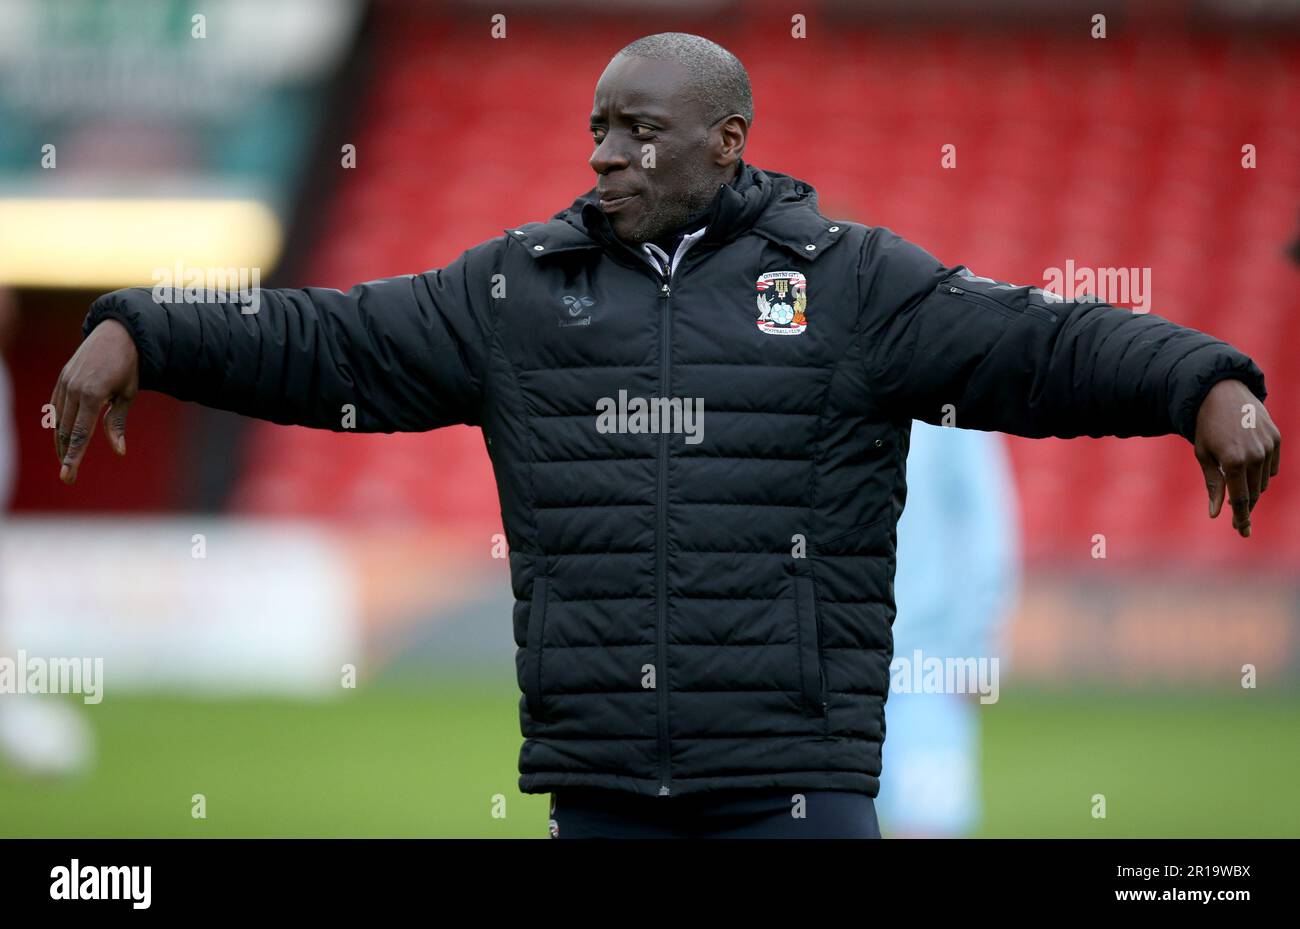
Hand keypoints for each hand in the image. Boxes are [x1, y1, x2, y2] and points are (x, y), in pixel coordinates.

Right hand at [50, 318, 138, 483]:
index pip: (81, 434)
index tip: (68, 476)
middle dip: (66, 455)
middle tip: (68, 476)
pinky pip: (56, 406)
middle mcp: (74, 388)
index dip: (74, 457)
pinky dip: (58, 423)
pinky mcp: (62, 378)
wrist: (118, 334)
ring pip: (58, 420)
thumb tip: (119, 451)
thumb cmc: (129, 366)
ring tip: (67, 459)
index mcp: (93, 394)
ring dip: (60, 441)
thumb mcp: (128, 395)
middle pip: (66, 431)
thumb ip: (118, 423)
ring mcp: (65, 382)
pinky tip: (62, 436)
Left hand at [1193, 379, 1280, 536]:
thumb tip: (1216, 514)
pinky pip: (1271, 467)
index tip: (1242, 532)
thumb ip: (1213, 485)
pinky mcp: (1276, 438)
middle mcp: (1255, 455)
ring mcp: (1268, 446)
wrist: (1221, 394)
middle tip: (1233, 511)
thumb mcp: (1203, 456)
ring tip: (1236, 479)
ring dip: (1252, 486)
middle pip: (1253, 492)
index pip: (1241, 499)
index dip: (1242, 518)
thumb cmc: (1206, 427)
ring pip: (1263, 481)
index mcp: (1232, 461)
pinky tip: (1249, 465)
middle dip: (1244, 503)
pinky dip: (1261, 471)